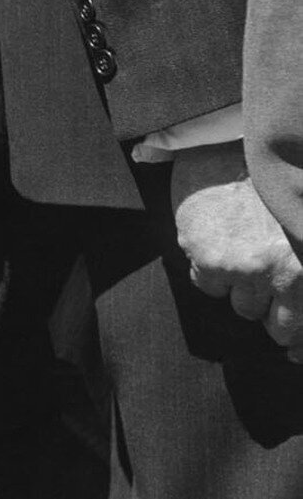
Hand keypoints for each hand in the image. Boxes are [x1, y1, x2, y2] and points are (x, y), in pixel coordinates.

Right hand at [172, 142, 302, 356]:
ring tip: (245, 255)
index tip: (294, 354)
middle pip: (278, 326)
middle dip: (276, 315)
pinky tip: (219, 245)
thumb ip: (302, 273)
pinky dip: (210, 272)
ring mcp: (245, 267)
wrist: (234, 144)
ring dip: (244, 289)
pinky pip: (206, 287)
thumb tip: (299, 340)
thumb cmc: (281, 184)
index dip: (300, 346)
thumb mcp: (301, 225)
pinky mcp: (209, 259)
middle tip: (269, 288)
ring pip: (243, 308)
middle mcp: (283, 271)